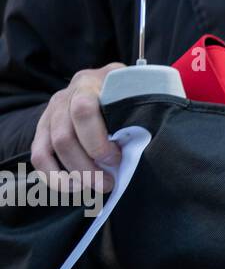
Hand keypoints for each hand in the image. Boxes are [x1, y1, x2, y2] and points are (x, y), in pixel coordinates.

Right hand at [30, 63, 127, 193]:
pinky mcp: (42, 129)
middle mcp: (66, 95)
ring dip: (72, 175)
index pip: (83, 111)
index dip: (97, 141)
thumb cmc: (128, 92)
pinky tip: (74, 186)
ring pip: (49, 149)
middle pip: (64, 137)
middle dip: (86, 167)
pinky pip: (38, 156)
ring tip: (94, 186)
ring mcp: (51, 112)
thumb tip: (142, 143)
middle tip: (108, 183)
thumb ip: (136, 109)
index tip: (116, 158)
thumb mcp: (135, 90)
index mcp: (91, 82)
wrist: (107, 82)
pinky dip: (53, 177)